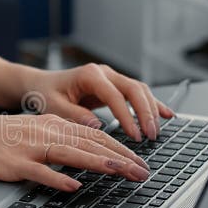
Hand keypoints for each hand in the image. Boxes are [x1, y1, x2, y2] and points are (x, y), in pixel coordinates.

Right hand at [0, 113, 151, 191]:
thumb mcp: (33, 132)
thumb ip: (58, 142)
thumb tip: (85, 157)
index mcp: (52, 124)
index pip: (94, 136)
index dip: (121, 149)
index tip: (141, 162)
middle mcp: (45, 132)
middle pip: (89, 144)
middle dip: (121, 158)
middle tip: (143, 172)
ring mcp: (29, 147)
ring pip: (71, 154)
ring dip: (100, 164)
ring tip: (122, 174)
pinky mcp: (13, 163)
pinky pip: (39, 171)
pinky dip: (57, 178)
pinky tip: (73, 186)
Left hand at [24, 63, 173, 140]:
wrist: (41, 85)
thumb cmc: (44, 95)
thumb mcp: (53, 107)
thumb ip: (74, 116)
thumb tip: (97, 126)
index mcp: (89, 75)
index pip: (114, 95)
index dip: (127, 116)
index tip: (134, 135)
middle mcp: (103, 73)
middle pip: (134, 89)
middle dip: (145, 113)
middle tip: (151, 135)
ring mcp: (110, 77)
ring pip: (139, 90)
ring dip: (151, 110)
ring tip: (156, 132)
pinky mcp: (114, 85)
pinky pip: (137, 94)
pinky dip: (151, 104)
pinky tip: (166, 115)